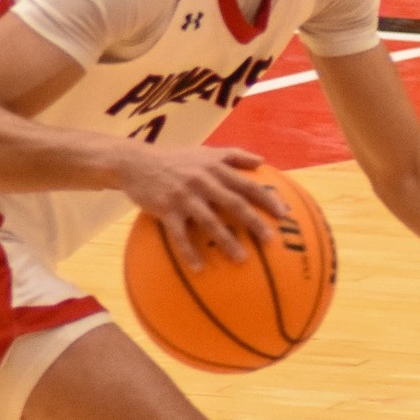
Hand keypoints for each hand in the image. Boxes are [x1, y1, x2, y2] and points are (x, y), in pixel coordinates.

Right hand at [116, 145, 288, 267]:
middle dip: (253, 221)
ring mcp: (184, 196)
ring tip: (242, 259)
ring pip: (210, 221)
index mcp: (215, 168)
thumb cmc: (175, 159)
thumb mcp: (205, 151)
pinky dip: (189, 252)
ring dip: (227, 241)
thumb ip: (234, 155)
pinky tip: (199, 268)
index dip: (267, 199)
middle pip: (234, 203)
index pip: (247, 184)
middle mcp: (203, 180)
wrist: (136, 162)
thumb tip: (262, 161)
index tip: (284, 214)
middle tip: (270, 239)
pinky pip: (180, 235)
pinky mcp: (166, 209)